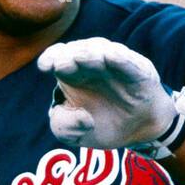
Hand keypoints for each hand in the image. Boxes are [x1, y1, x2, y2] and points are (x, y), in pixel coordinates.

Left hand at [38, 36, 182, 150]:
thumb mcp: (75, 135)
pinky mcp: (136, 69)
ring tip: (81, 58)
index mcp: (71, 74)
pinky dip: (118, 57)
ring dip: (89, 52)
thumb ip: (63, 127)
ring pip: (100, 48)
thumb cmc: (104, 125)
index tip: (45, 67)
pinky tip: (110, 56)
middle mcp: (90, 64)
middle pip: (75, 49)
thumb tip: (82, 116)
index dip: (49, 58)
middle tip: (62, 65)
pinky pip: (126, 60)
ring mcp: (114, 64)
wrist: (139, 131)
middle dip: (67, 55)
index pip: (56, 57)